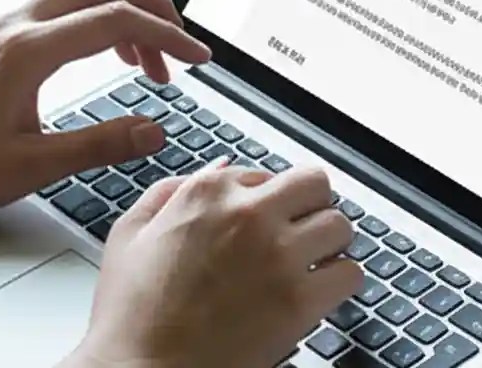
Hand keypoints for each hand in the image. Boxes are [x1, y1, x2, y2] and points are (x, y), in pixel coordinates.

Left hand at [0, 0, 210, 218]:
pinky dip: (100, 21)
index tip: (197, 58)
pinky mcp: (5, 38)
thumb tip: (153, 130)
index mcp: (28, 51)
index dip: (166, 36)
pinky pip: (65, 7)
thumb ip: (100, 144)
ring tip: (151, 63)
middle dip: (152, 2)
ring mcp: (9, 26)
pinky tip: (112, 59)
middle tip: (179, 44)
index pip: (116, 20)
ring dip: (126, 11)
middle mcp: (18, 25)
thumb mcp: (33, 167)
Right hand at [70, 163, 361, 367]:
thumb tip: (221, 167)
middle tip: (302, 230)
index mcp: (206, 193)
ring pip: (339, 224)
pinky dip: (340, 281)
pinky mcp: (299, 300)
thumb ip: (171, 191)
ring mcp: (278, 255)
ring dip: (329, 242)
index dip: (269, 200)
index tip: (267, 221)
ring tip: (312, 263)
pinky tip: (318, 292)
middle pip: (315, 184)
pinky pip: (350, 273)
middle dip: (311, 205)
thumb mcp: (131, 235)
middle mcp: (247, 214)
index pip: (267, 174)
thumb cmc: (132, 315)